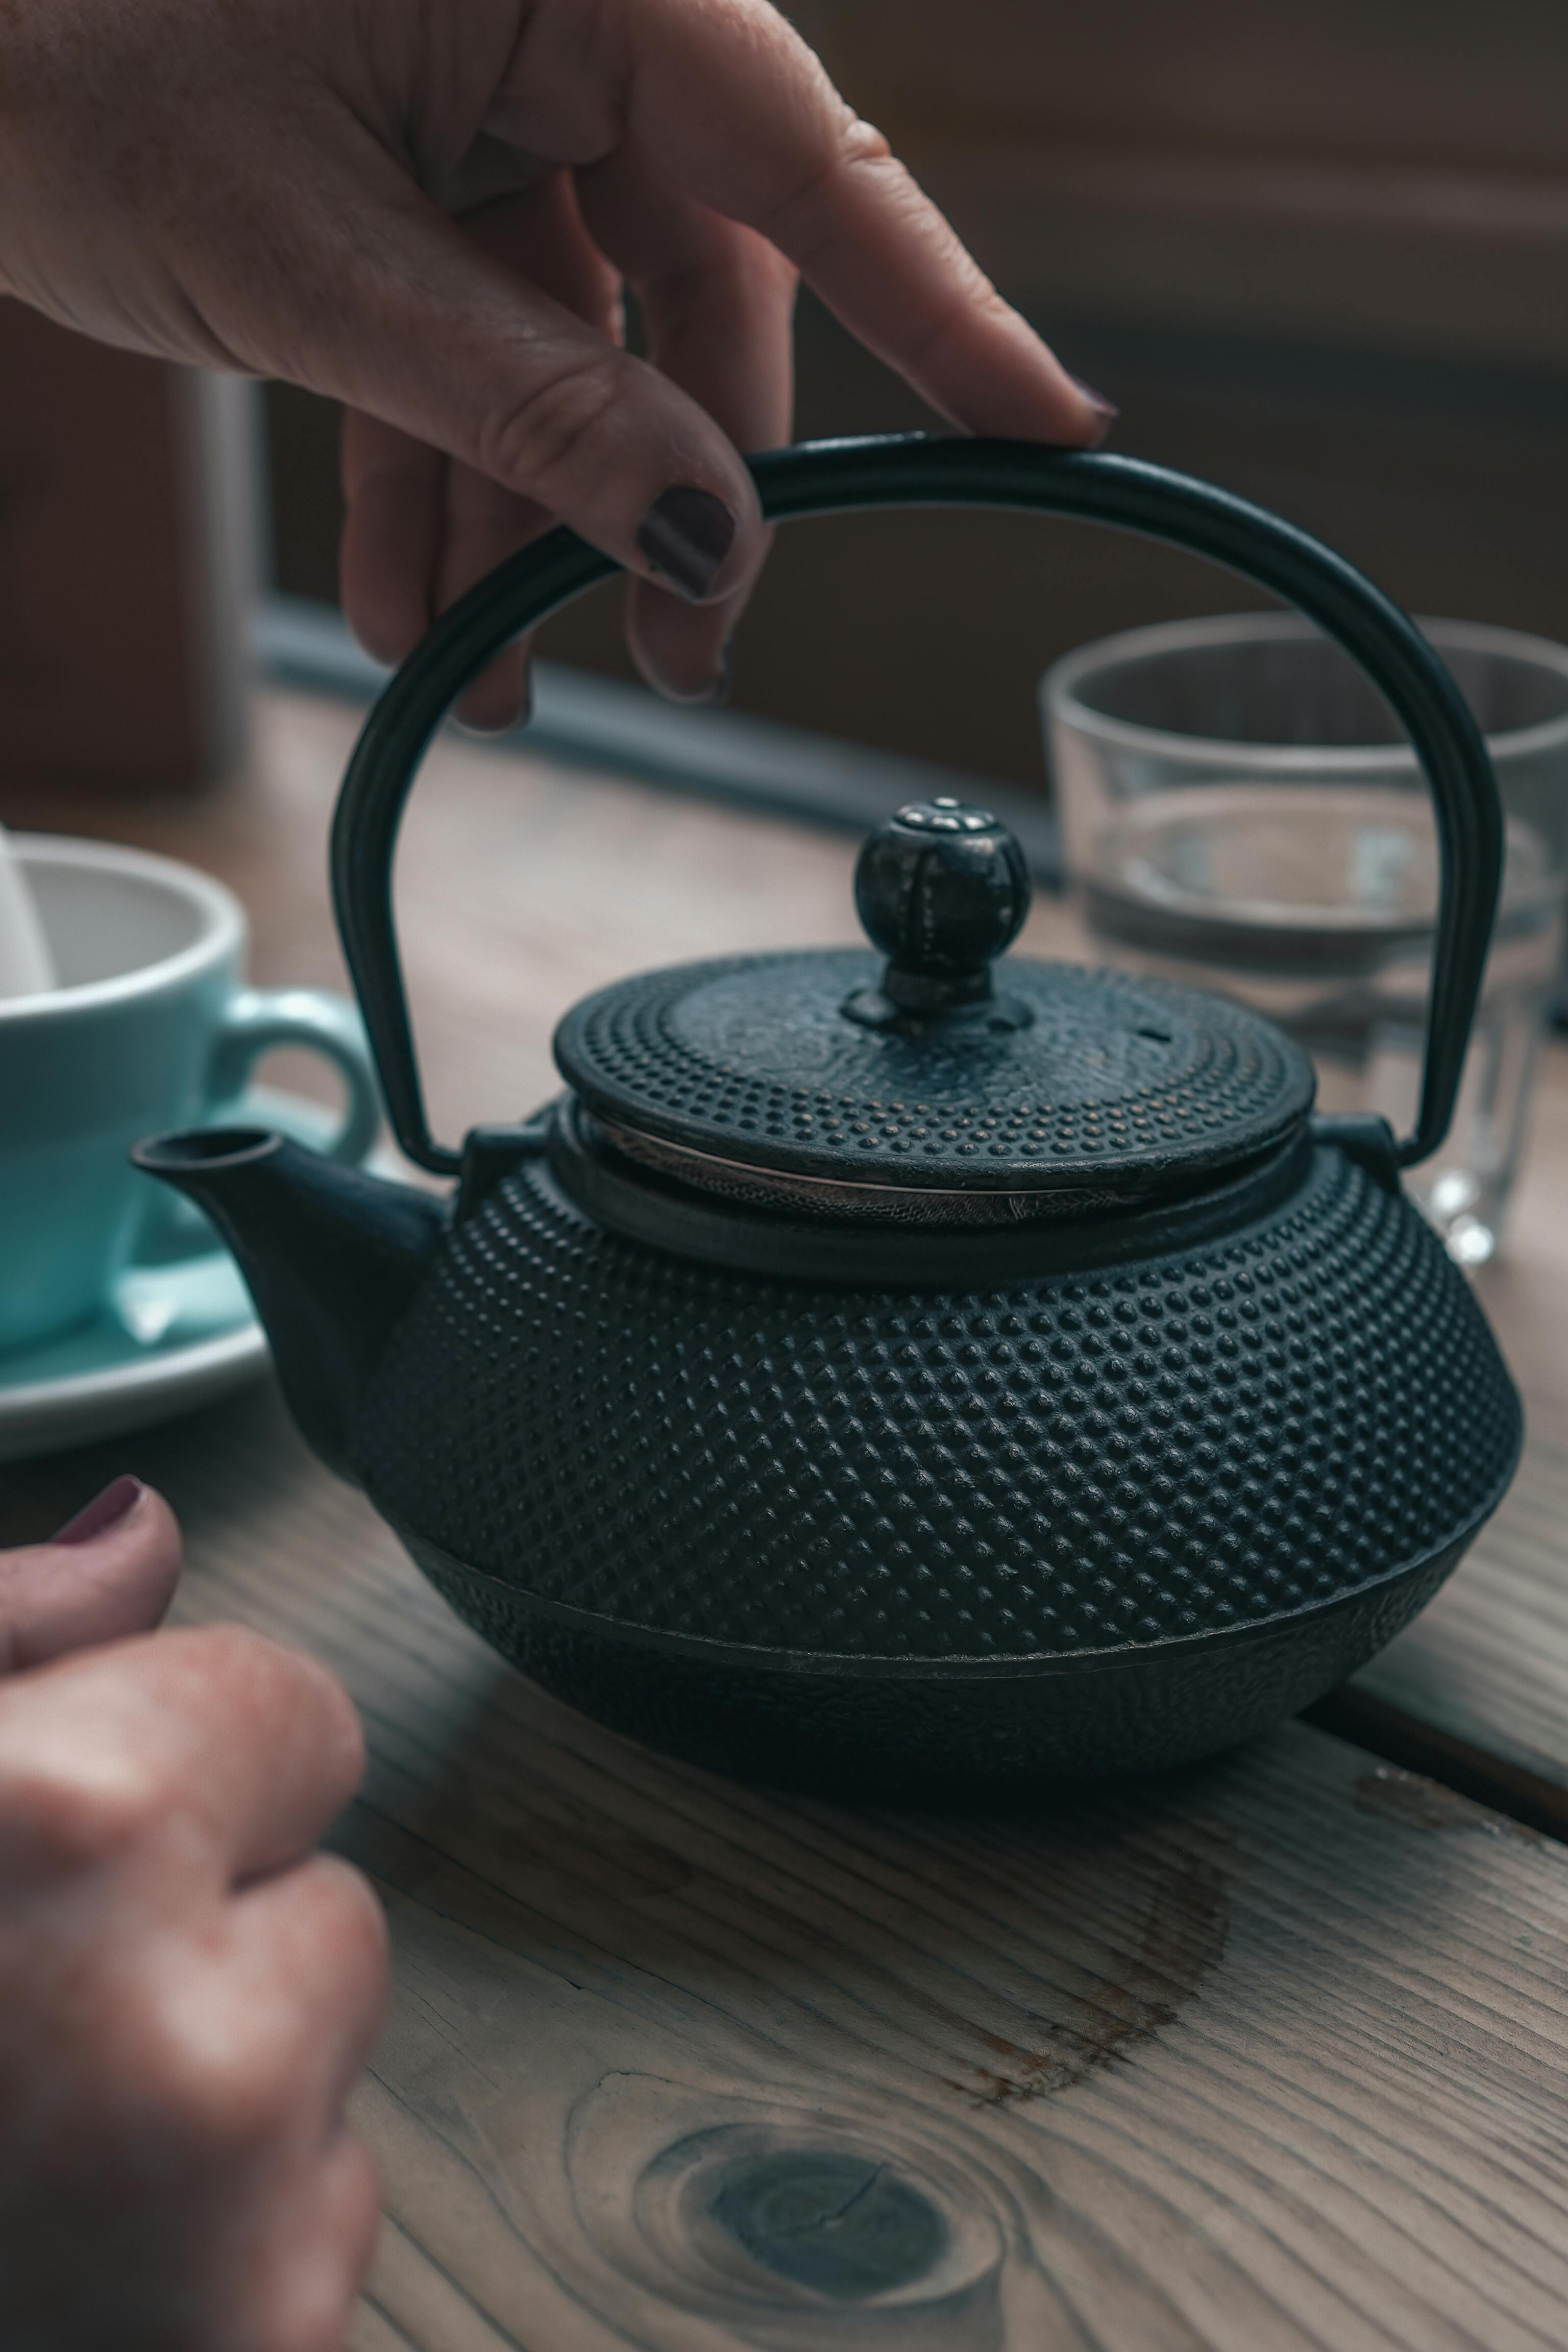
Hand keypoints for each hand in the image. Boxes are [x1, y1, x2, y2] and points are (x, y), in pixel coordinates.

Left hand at [0, 0, 1110, 722]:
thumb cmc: (50, 62)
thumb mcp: (310, 263)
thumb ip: (529, 403)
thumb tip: (707, 534)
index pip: (806, 163)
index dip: (937, 315)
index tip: (1048, 430)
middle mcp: (553, 18)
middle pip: (698, 287)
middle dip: (668, 491)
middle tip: (674, 655)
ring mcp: (479, 96)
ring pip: (581, 341)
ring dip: (538, 516)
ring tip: (494, 662)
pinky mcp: (411, 168)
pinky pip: (477, 339)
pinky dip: (450, 472)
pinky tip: (416, 600)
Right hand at [0, 1479, 387, 2351]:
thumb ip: (2, 1636)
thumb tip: (141, 1539)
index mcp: (70, 1833)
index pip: (302, 1715)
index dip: (169, 1770)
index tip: (50, 1844)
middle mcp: (185, 2044)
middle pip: (327, 1893)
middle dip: (195, 1936)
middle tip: (5, 2017)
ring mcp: (241, 2242)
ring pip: (325, 2058)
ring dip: (206, 2081)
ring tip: (16, 2146)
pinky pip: (315, 2216)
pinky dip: (212, 2230)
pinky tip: (54, 2252)